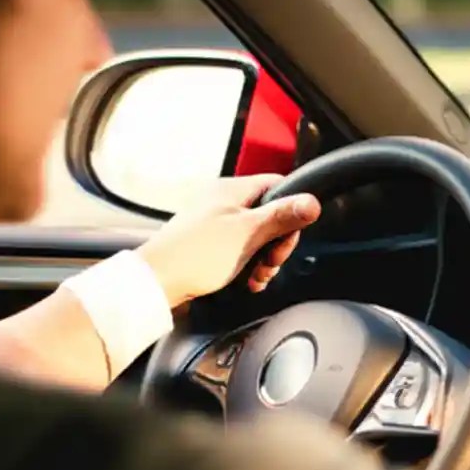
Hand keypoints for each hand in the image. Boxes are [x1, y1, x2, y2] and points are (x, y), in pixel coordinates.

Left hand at [134, 174, 321, 305]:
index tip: (287, 237)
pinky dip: (248, 267)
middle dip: (276, 245)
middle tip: (270, 264)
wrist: (156, 282)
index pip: (278, 187)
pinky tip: (246, 281)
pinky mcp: (209, 246)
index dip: (291, 211)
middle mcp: (223, 202)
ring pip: (257, 237)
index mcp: (232, 190)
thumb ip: (282, 216)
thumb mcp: (248, 234)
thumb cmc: (197, 255)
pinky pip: (240, 251)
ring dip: (264, 260)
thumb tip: (313, 201)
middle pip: (270, 216)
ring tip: (257, 278)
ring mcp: (216, 224)